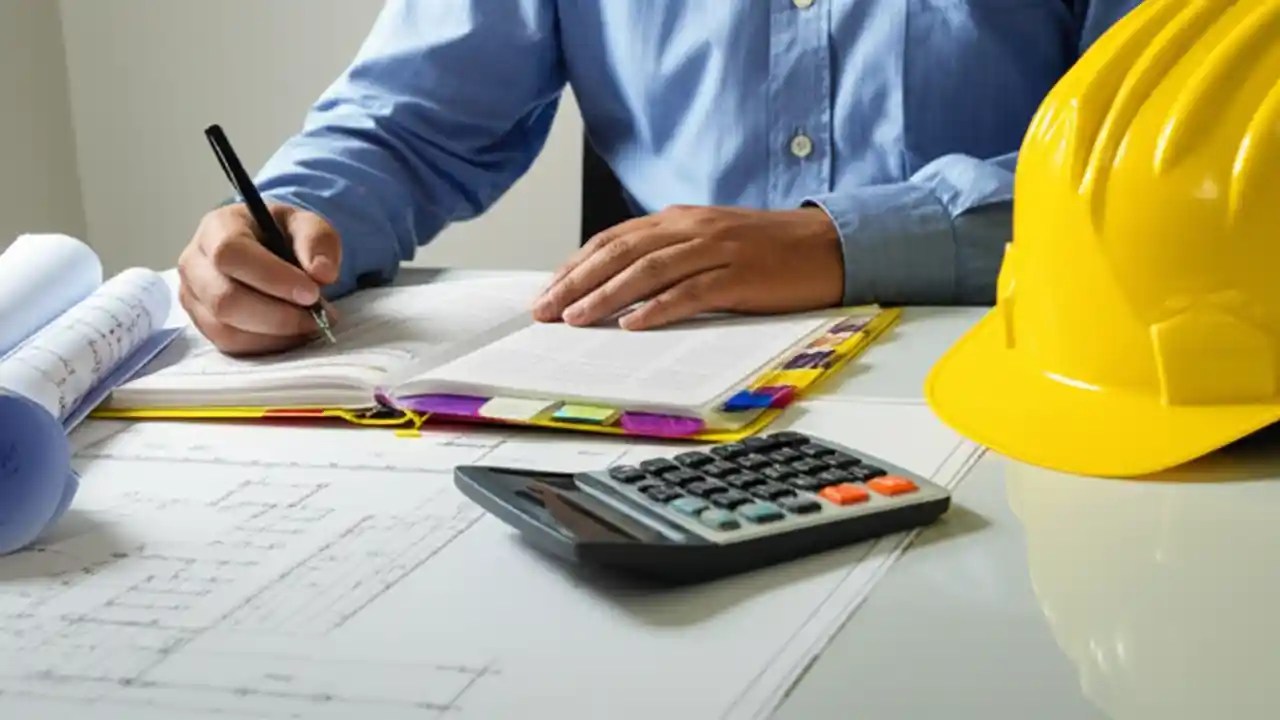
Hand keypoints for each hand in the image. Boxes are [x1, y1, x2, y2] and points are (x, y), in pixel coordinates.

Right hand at [178, 202, 341, 355]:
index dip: (271, 277)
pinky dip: (267, 346)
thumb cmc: (282, 235)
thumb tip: (322, 272)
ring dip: (275, 335)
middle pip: (225, 300)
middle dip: (278, 315)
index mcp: (217, 228)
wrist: (267, 250)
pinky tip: (291, 334)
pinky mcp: (202, 324)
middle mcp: (195, 263)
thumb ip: (317, 241)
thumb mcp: (306, 224)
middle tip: (316, 315)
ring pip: (226, 329)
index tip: (311, 293)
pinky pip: (230, 345)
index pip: (230, 253)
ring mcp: (193, 297)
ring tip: (308, 324)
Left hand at [532, 205, 844, 328]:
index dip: (577, 264)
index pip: (614, 239)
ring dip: (607, 295)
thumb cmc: (768, 251)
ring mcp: (717, 250)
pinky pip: (692, 291)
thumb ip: (669, 256)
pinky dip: (659, 308)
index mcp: (680, 219)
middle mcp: (692, 229)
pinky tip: (634, 324)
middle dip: (578, 281)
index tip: (549, 291)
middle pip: (621, 252)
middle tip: (547, 309)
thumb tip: (620, 286)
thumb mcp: (710, 243)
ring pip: (649, 270)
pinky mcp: (740, 276)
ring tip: (576, 318)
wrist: (829, 245)